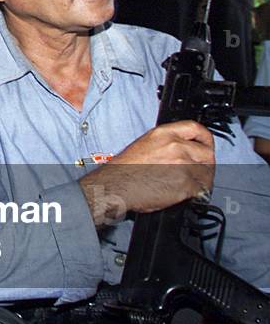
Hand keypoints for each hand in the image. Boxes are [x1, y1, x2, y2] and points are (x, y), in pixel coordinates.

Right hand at [79, 121, 214, 224]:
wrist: (116, 186)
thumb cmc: (124, 170)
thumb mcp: (145, 144)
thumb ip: (167, 144)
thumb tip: (183, 150)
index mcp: (163, 134)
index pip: (195, 128)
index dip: (205, 138)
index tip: (206, 144)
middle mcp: (175, 146)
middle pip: (207, 153)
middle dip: (206, 164)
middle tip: (200, 171)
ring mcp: (182, 164)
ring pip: (206, 173)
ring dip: (201, 180)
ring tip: (189, 186)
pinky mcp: (186, 184)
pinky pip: (202, 189)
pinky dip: (197, 194)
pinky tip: (184, 194)